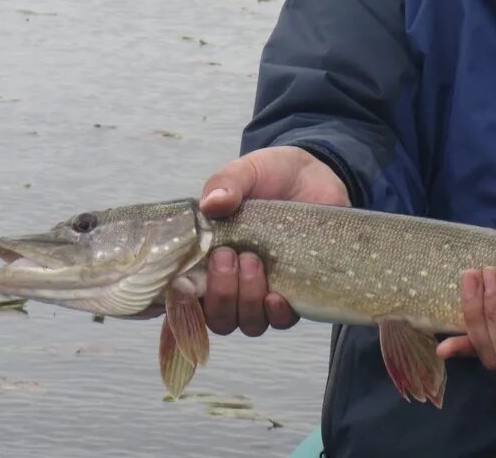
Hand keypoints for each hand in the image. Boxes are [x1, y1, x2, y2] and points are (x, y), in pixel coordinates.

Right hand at [199, 147, 348, 337]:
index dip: (180, 303)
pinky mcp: (296, 294)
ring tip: (254, 261)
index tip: (182, 283)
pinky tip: (276, 295)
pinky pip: (281, 321)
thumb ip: (225, 184)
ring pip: (247, 323)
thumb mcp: (245, 172)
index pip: (184, 297)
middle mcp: (234, 283)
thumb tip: (211, 205)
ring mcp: (264, 291)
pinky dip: (275, 313)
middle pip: (217, 318)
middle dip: (219, 293)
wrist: (315, 174)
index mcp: (209, 258)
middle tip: (228, 256)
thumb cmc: (271, 176)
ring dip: (246, 299)